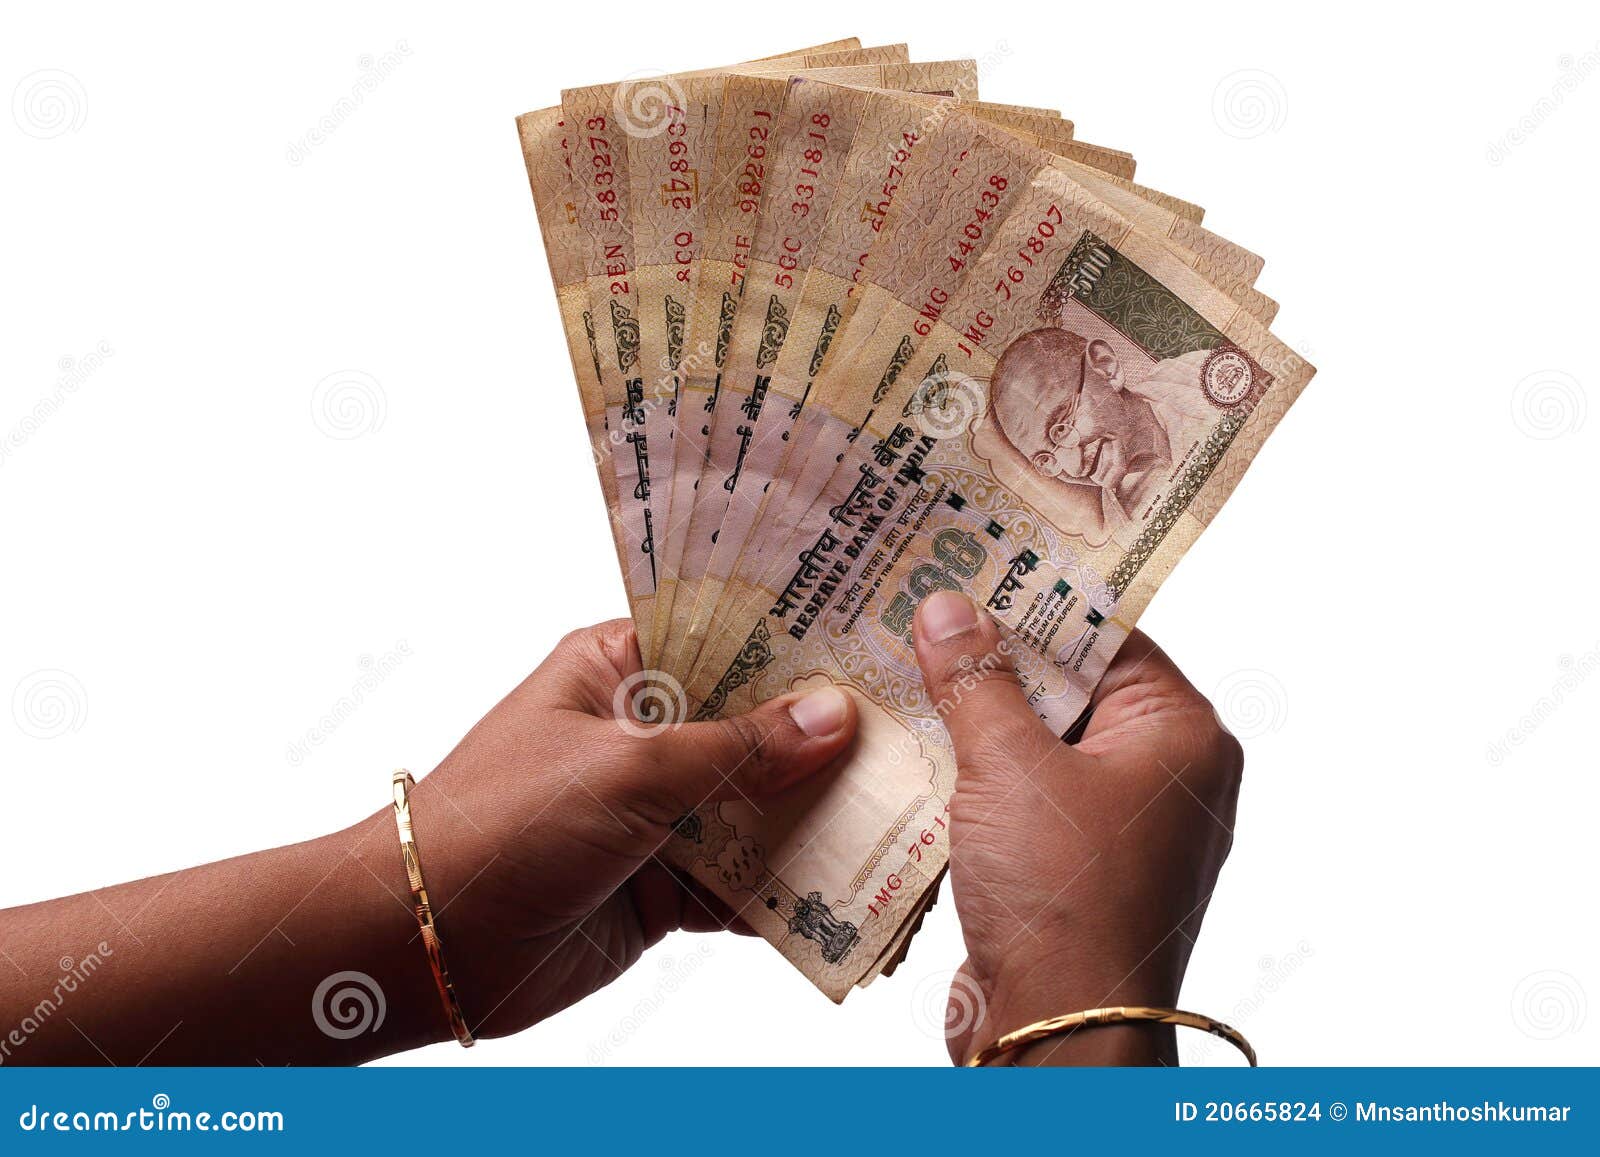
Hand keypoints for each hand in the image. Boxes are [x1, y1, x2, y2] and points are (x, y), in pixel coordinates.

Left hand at [0, 619, 857, 1065]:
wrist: (421, 943)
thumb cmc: (504, 821)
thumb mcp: (629, 769)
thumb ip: (739, 750)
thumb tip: (836, 717)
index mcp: (624, 668)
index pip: (731, 638)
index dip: (804, 638)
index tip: (883, 630)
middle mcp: (649, 732)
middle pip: (761, 724)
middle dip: (833, 733)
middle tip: (928, 722)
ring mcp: (661, 811)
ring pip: (763, 804)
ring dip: (826, 814)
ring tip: (919, 806)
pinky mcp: (667, 885)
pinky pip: (747, 879)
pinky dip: (797, 888)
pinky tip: (864, 889)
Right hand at [911, 591, 1242, 1065]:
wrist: (1061, 1032)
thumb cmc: (1063, 894)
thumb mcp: (1009, 767)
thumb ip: (976, 679)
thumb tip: (948, 609)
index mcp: (1181, 735)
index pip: (1107, 638)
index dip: (1035, 602)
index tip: (970, 566)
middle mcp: (1166, 777)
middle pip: (1072, 691)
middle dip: (994, 663)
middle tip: (922, 614)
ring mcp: (1125, 829)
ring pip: (1043, 749)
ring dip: (978, 724)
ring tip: (903, 674)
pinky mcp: (1080, 872)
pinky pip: (1029, 803)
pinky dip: (980, 781)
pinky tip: (917, 755)